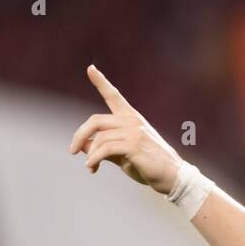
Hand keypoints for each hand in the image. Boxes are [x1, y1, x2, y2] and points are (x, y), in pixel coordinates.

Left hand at [69, 65, 182, 193]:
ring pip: (99, 138)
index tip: (90, 68)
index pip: (114, 96)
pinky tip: (92, 167)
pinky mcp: (134, 145)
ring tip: (89, 166)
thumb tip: (82, 145)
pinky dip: (94, 158)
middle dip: (80, 135)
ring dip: (90, 154)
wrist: (171, 177)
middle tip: (72, 150)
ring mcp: (134, 132)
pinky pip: (105, 149)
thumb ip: (103, 147)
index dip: (101, 82)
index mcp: (131, 118)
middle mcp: (132, 121)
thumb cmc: (148, 166)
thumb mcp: (122, 155)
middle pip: (96, 120)